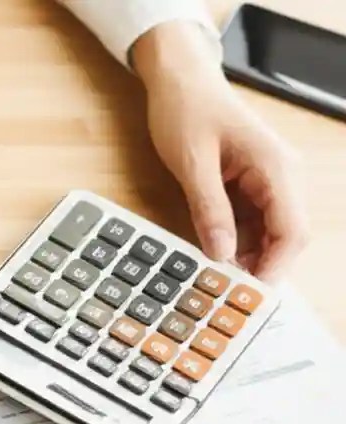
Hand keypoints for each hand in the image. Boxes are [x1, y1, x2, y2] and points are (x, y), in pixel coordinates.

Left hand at [134, 21, 308, 279]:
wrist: (180, 81)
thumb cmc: (186, 111)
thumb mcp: (191, 162)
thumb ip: (208, 208)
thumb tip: (221, 252)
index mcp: (275, 167)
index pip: (292, 230)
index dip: (275, 266)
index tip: (249, 292)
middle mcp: (281, 175)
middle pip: (287, 235)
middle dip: (262, 265)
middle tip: (229, 294)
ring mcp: (268, 180)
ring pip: (269, 232)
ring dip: (248, 256)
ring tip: (217, 280)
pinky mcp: (250, 184)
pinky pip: (252, 221)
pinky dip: (236, 241)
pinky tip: (214, 255)